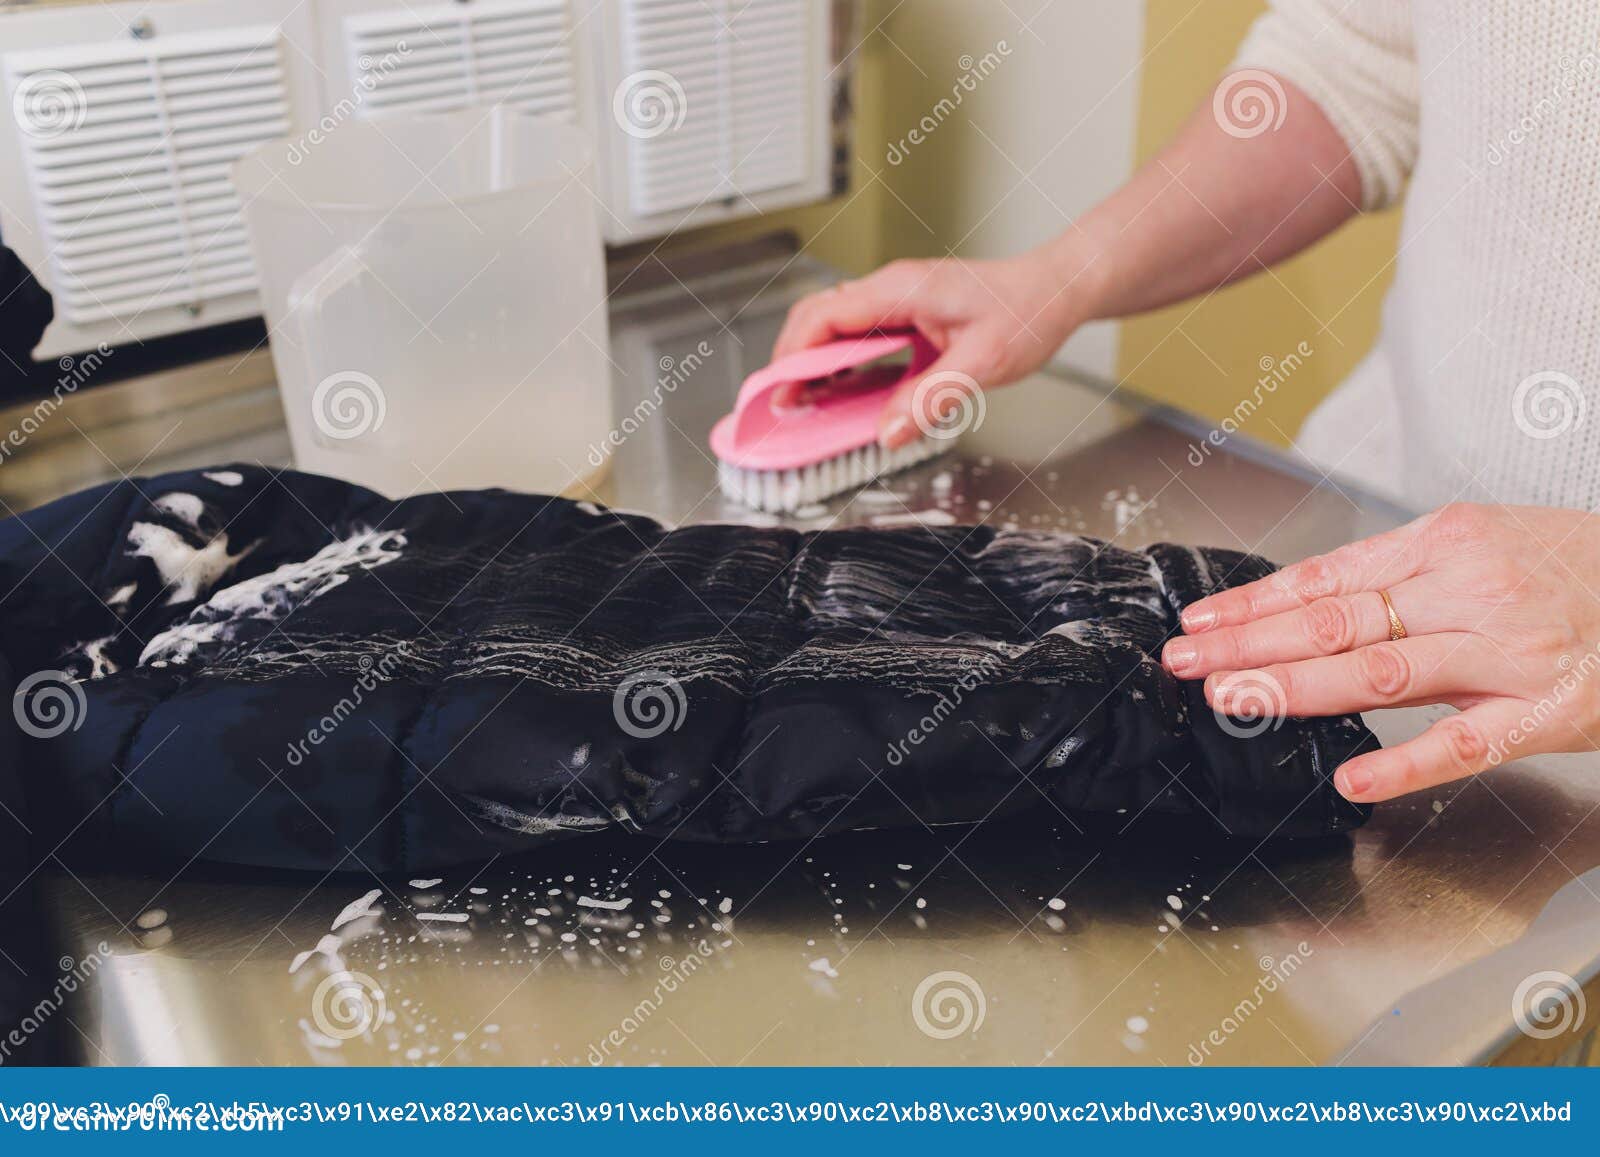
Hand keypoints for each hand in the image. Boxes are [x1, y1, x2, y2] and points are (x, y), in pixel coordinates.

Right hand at [771, 247, 1098, 447]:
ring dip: (814, 364)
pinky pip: (858, 336)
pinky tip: (843, 393)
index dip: (794, 357)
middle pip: (817, 318)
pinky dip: (840, 364)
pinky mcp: (905, 314)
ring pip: (833, 327)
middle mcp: (892, 289)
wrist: (1055, 290)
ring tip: (806, 405)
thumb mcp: (984, 362)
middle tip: (785, 407)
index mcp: (902, 290)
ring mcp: (896, 300)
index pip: (824, 316)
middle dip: (792, 362)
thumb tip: (890, 432)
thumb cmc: (1028, 312)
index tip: (781, 394)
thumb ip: (933, 397)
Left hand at [1160, 503, 1599, 803]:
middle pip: (1335, 621)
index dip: (1254, 602)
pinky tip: (1353, 778)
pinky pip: (1464, 741)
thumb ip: (1408, 576)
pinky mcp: (1545, 710)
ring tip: (1233, 699)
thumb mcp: (1491, 541)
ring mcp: (1506, 651)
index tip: (1199, 621)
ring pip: (1380, 670)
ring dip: (1296, 688)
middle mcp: (1469, 589)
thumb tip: (1315, 603)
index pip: (1326, 577)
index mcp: (1447, 542)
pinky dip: (1405, 760)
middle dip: (1249, 643)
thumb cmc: (1581, 567)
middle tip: (1184, 661)